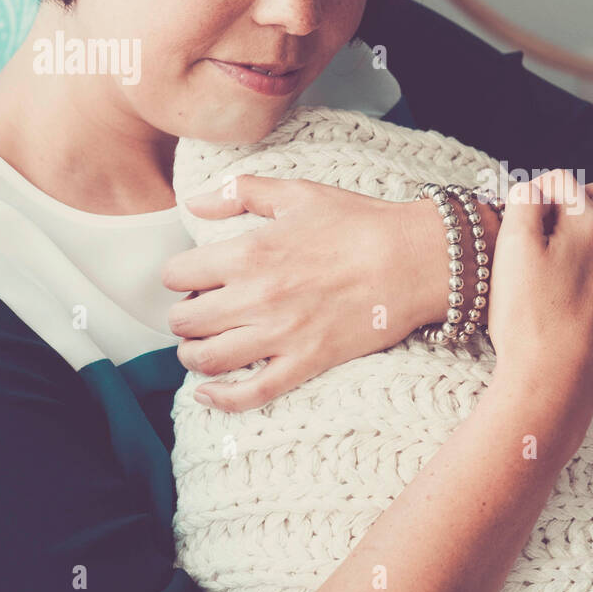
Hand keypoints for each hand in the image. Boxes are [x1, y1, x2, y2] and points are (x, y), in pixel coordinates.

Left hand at [161, 176, 435, 411]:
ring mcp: (280, 335)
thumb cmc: (360, 222)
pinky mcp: (306, 362)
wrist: (414, 259)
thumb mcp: (298, 193)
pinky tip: (208, 393)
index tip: (193, 277)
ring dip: (192, 355)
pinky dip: (220, 399)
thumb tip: (193, 203)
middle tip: (198, 311)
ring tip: (201, 347)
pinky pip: (250, 394)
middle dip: (182, 316)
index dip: (179, 276)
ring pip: (206, 359)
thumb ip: (240, 192)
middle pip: (184, 321)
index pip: (177, 274)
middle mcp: (256, 298)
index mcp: (249, 253)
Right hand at [484, 169, 592, 398]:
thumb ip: (525, 204)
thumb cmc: (526, 314)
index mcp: (588, 225)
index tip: (520, 208)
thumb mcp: (512, 248)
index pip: (564, 183)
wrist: (549, 378)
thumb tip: (538, 189)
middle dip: (587, 190)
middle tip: (556, 210)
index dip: (538, 188)